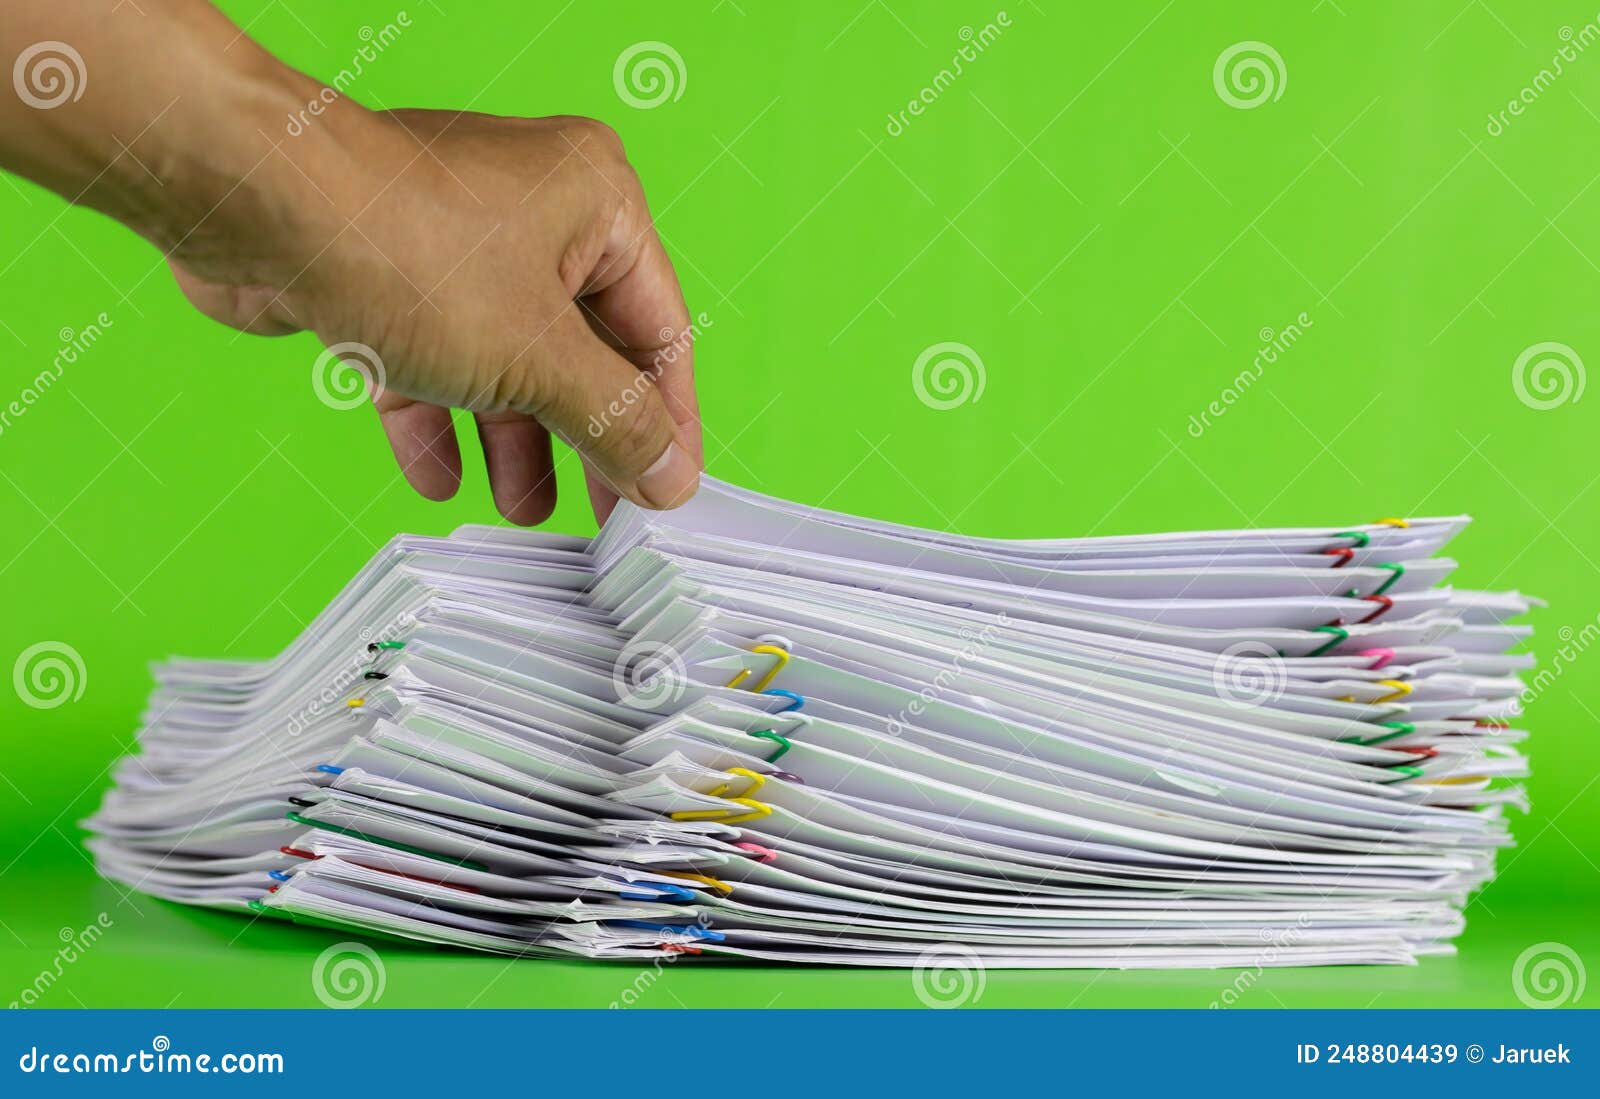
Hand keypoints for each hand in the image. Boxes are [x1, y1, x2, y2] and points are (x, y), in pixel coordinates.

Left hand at [167, 105, 701, 524]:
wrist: (252, 205)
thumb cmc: (409, 250)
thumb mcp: (539, 358)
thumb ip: (614, 422)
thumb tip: (670, 475)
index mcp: (599, 204)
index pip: (659, 330)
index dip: (667, 420)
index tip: (669, 490)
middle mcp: (537, 211)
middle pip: (582, 349)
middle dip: (582, 437)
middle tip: (603, 516)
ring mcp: (457, 238)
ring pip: (505, 357)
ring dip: (511, 439)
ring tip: (519, 510)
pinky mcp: (388, 269)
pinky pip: (433, 354)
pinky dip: (438, 414)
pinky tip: (436, 476)